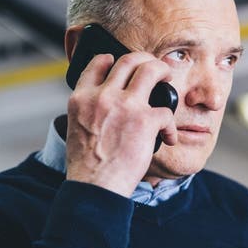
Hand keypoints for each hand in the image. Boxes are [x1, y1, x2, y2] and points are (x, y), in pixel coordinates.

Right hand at [66, 51, 177, 196]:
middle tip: (154, 71)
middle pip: (129, 60)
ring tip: (168, 82)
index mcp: (82, 98)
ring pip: (151, 70)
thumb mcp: (76, 129)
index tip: (120, 66)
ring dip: (164, 73)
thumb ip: (90, 112)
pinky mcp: (145, 120)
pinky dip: (170, 126)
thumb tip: (104, 110)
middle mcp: (103, 96)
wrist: (95, 186)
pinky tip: (168, 137)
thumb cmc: (87, 167)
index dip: (112, 60)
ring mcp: (125, 105)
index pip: (98, 64)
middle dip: (145, 60)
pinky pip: (166, 111)